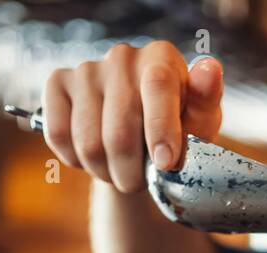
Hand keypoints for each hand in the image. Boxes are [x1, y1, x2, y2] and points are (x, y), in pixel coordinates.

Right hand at [42, 42, 223, 192]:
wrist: (141, 135)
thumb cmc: (179, 128)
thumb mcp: (200, 123)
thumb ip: (205, 103)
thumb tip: (209, 69)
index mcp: (161, 58)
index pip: (157, 87)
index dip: (160, 130)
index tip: (165, 164)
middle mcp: (122, 57)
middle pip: (119, 131)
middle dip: (132, 173)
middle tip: (141, 182)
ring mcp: (87, 69)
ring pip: (88, 143)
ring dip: (106, 173)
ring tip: (121, 171)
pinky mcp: (57, 84)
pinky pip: (59, 137)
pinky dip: (77, 161)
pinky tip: (96, 158)